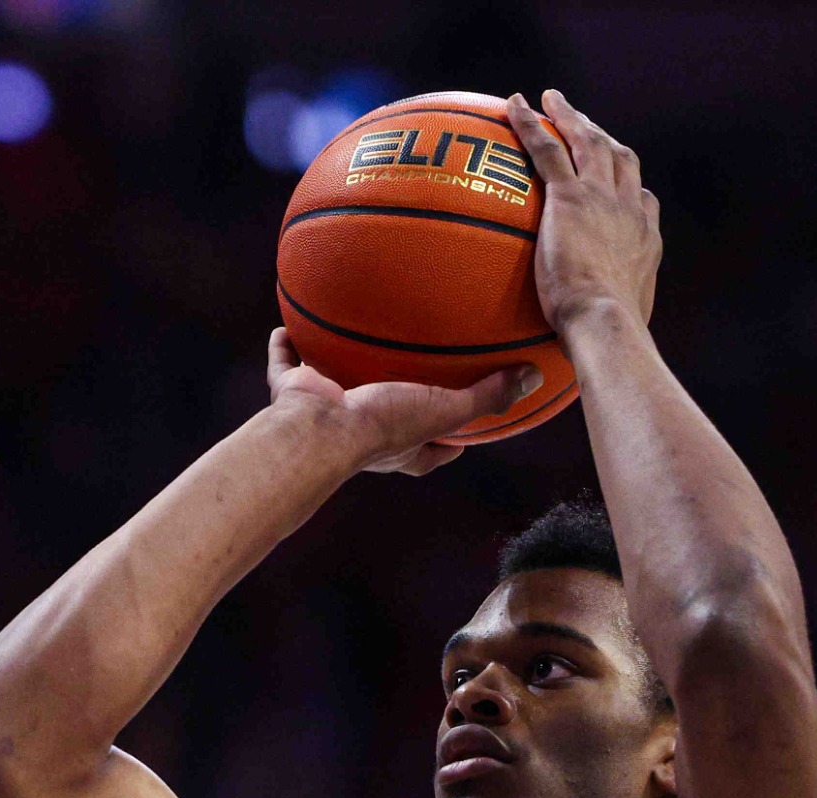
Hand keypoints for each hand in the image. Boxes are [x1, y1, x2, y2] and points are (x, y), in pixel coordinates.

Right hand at [265, 329, 538, 475]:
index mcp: (399, 447)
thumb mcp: (445, 410)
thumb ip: (487, 397)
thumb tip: (532, 379)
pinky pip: (285, 366)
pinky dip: (284, 349)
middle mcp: (361, 434)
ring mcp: (324, 414)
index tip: (463, 436)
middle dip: (391, 402)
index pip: (431, 453)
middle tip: (404, 382)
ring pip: (334, 389)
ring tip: (344, 343)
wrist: (319, 429)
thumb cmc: (382, 427)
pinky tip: (286, 326)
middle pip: (381, 419)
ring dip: (337, 371)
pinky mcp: (293, 394)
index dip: (448, 445)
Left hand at [506, 89, 660, 330]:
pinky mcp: (570, 197)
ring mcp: (602, 199)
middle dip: (603, 138)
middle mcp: (630, 211)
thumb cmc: (608, 340)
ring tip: (552, 100)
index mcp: (644, 241)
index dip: (632, 189)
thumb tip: (587, 353)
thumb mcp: (616, 330)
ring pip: (588, 142)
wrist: (605, 323)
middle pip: (620, 160)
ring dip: (571, 117)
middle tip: (586, 125)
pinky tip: (514, 106)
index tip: (622, 185)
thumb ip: (605, 326)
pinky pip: (547, 148)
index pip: (642, 203)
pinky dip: (532, 123)